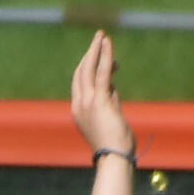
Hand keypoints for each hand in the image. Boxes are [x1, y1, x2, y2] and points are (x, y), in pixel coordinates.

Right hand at [70, 30, 135, 158]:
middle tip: (99, 40)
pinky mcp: (99, 100)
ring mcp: (87, 102)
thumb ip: (110, 103)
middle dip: (90, 54)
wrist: (114, 158)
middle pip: (81, 72)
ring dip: (95, 50)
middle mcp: (79, 104)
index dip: (90, 69)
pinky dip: (105, 55)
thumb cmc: (115, 147)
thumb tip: (112, 88)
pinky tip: (107, 43)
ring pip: (89, 68)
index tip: (107, 63)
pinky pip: (102, 72)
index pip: (80, 83)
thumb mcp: (111, 121)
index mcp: (78, 111)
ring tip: (102, 36)